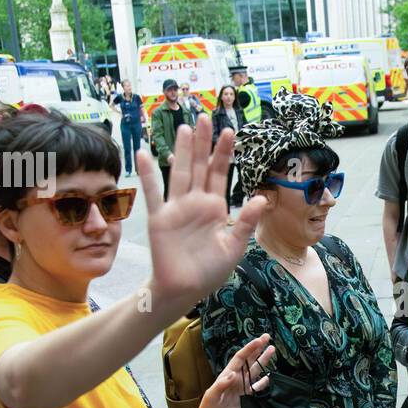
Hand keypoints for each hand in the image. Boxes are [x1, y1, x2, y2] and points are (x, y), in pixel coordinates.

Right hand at [137, 118, 263, 310]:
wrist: (186, 289)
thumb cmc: (210, 271)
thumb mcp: (234, 247)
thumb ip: (245, 222)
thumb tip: (262, 198)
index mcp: (216, 208)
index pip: (220, 174)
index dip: (223, 153)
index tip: (229, 131)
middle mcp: (196, 203)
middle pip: (199, 166)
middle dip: (202, 143)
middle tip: (205, 117)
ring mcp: (176, 208)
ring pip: (179, 173)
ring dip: (181, 151)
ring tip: (184, 128)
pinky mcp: (159, 218)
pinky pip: (153, 193)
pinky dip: (148, 174)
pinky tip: (144, 153)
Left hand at [191, 333, 273, 407]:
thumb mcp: (211, 396)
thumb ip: (221, 384)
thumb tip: (233, 374)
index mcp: (227, 375)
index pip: (240, 358)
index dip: (250, 349)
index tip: (260, 340)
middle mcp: (236, 379)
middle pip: (250, 360)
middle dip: (258, 349)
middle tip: (268, 337)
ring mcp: (241, 388)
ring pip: (255, 371)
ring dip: (263, 361)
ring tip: (272, 350)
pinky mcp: (246, 398)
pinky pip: (257, 388)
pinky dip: (264, 383)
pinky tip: (271, 377)